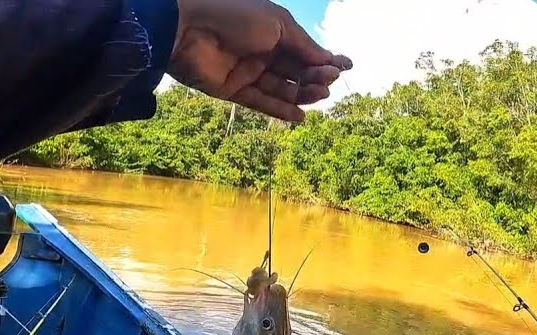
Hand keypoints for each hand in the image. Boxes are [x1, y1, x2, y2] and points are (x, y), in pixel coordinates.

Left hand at [168, 0, 352, 121]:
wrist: (189, 28)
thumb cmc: (236, 17)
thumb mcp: (278, 24)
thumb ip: (304, 45)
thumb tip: (328, 61)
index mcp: (274, 30)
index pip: (305, 49)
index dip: (326, 59)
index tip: (346, 67)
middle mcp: (262, 51)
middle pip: (296, 70)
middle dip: (315, 77)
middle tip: (328, 83)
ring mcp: (248, 71)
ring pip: (282, 87)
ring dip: (302, 93)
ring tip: (318, 97)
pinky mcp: (233, 89)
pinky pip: (261, 102)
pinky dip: (280, 110)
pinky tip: (300, 115)